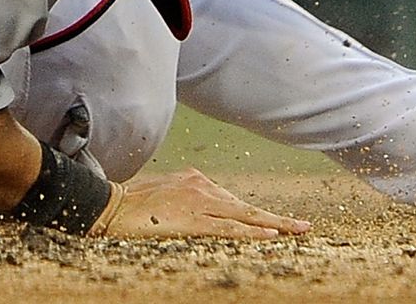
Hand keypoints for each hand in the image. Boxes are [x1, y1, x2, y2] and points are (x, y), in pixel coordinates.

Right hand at [95, 168, 310, 239]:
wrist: (111, 205)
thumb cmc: (134, 204)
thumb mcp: (165, 196)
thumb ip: (186, 200)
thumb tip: (200, 212)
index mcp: (195, 180)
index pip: (234, 200)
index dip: (258, 213)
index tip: (279, 222)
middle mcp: (201, 186)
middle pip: (246, 206)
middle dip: (276, 217)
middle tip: (304, 226)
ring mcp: (198, 202)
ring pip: (244, 215)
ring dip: (273, 224)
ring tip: (297, 232)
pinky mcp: (192, 219)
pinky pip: (229, 227)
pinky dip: (251, 232)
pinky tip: (271, 235)